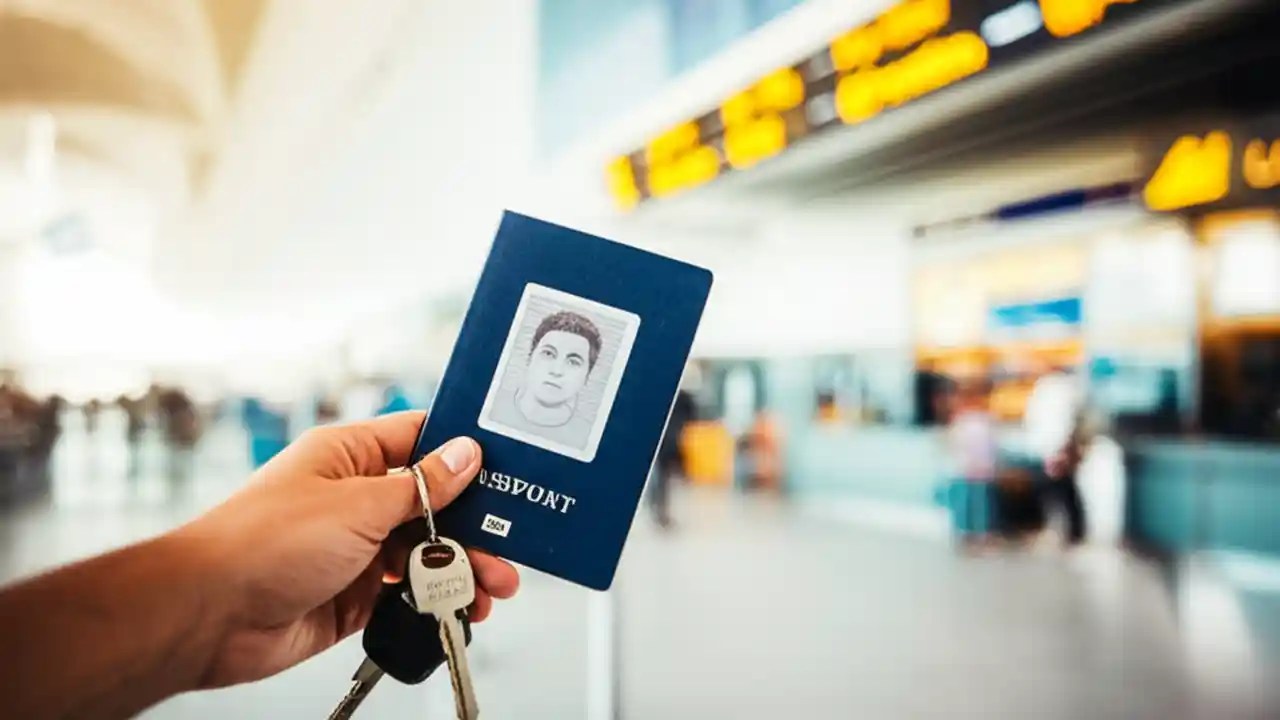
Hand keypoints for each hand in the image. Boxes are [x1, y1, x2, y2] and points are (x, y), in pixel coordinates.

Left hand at [175, 411, 518, 686]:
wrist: (209, 616)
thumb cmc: (259, 543)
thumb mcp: (358, 503)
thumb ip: (421, 486)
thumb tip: (465, 455)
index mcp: (349, 456)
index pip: (419, 440)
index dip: (463, 451)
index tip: (505, 468)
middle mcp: (354, 498)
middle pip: (432, 504)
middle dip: (473, 526)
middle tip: (507, 546)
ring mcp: (354, 547)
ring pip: (425, 552)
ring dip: (460, 569)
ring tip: (489, 590)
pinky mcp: (354, 594)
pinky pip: (408, 593)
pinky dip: (435, 600)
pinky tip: (455, 608)